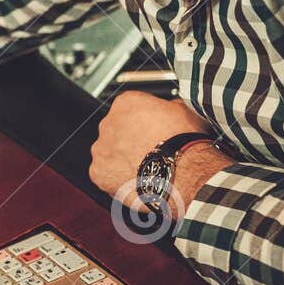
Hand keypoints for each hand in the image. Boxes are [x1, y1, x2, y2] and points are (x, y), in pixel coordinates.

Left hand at [89, 91, 229, 212]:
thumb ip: (169, 107)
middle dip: (131, 140)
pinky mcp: (99, 172)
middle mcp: (108, 123)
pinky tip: (137, 181)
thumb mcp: (185, 111)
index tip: (154, 130)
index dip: (145, 121)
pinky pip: (106, 175)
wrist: (181, 174)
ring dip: (123, 160)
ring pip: (109, 153)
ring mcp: (101, 149)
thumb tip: (171, 108)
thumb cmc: (184, 143)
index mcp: (126, 103)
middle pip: (116, 130)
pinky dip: (118, 179)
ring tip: (146, 169)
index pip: (130, 108)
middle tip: (151, 151)